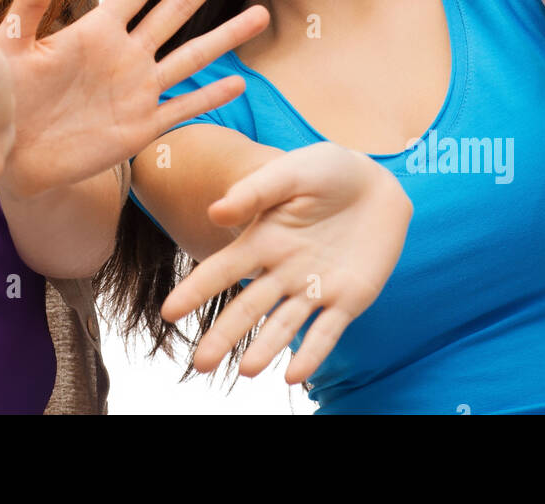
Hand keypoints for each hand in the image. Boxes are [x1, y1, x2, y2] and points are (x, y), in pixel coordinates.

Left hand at [0, 0, 268, 198]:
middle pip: (176, 10)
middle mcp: (124, 55)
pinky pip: (183, 109)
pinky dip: (211, 98)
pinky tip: (238, 84)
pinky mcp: (140, 128)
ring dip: (226, 36)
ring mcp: (136, 91)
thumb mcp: (10, 46)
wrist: (2, 153)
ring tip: (261, 15)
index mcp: (96, 31)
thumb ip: (30, 4)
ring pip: (192, 57)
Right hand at [160, 141, 411, 384]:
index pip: (222, 270)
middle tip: (200, 364)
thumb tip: (216, 212)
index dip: (196, 291)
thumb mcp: (289, 173)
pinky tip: (295, 375)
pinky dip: (312, 353)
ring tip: (247, 370)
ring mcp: (315, 288)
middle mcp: (283, 271)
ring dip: (266, 348)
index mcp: (262, 241)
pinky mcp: (349, 299)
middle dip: (224, 335)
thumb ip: (254, 192)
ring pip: (284, 325)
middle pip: (247, 308)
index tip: (169, 313)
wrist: (375, 183)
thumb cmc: (325, 170)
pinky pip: (328, 331)